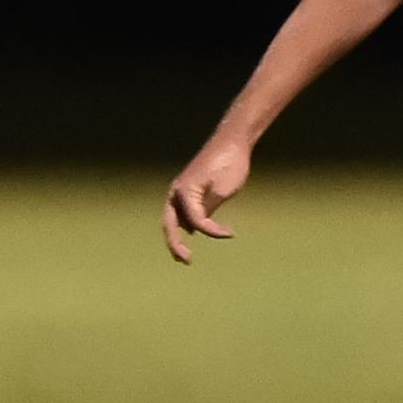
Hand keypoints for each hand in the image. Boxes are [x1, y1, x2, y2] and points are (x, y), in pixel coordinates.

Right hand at [163, 135, 250, 262]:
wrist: (232, 142)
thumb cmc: (229, 164)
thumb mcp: (222, 190)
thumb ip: (207, 210)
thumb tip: (197, 227)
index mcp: (184, 191)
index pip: (194, 220)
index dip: (211, 230)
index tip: (231, 233)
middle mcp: (177, 192)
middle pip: (170, 224)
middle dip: (175, 244)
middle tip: (185, 260)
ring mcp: (182, 191)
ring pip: (174, 218)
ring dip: (176, 236)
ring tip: (182, 255)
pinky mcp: (190, 190)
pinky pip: (183, 211)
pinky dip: (184, 224)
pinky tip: (191, 234)